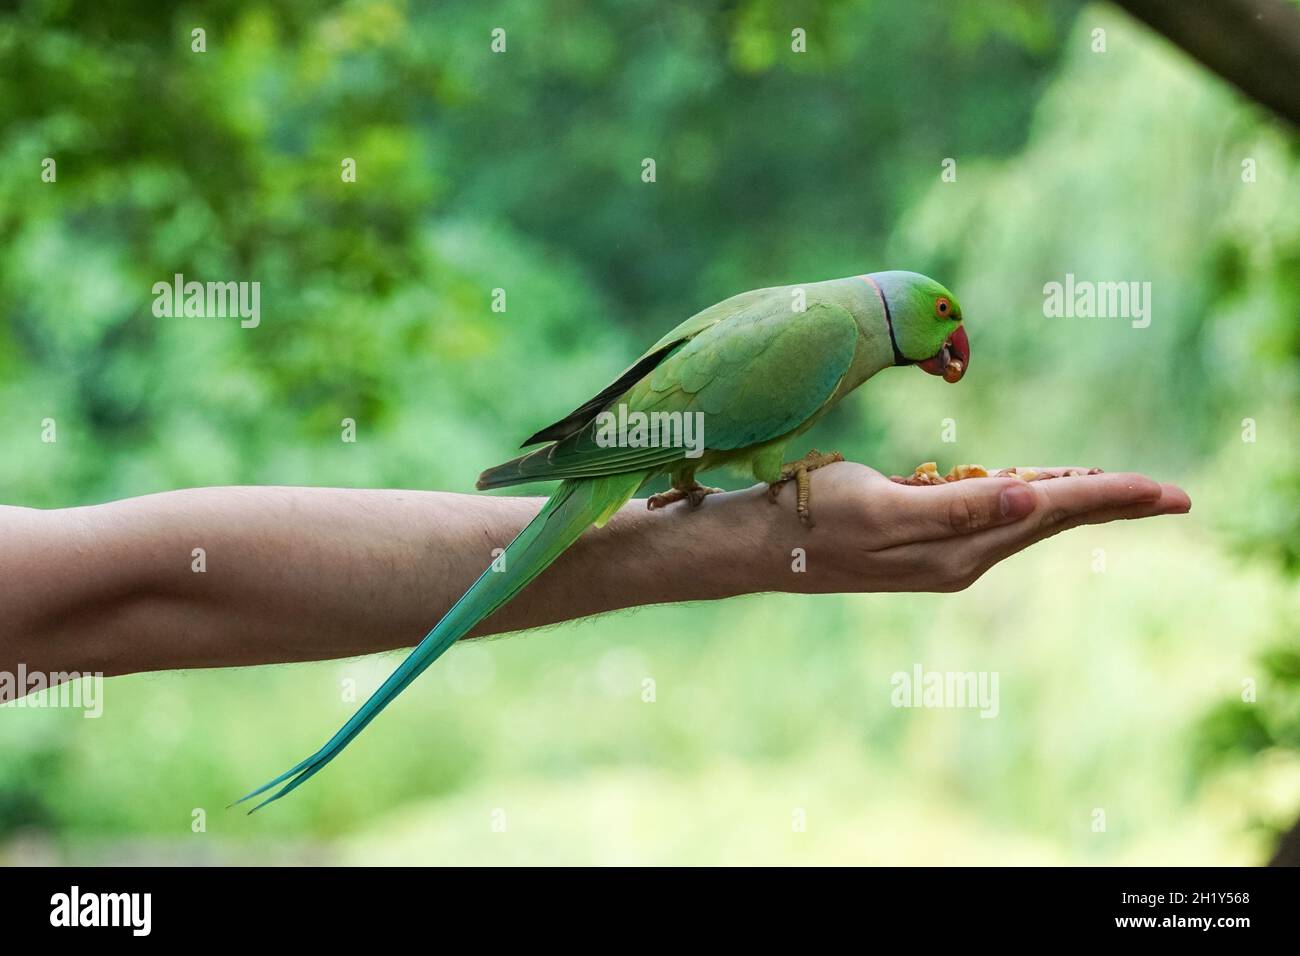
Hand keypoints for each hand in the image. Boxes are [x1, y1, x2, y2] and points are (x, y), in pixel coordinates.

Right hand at [762, 461, 1189, 593]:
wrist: (759, 547)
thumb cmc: (810, 516)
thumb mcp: (881, 506)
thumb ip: (959, 507)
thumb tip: (1035, 500)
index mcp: (957, 551)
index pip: (1050, 513)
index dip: (1111, 496)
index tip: (1168, 490)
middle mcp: (961, 560)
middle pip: (1052, 522)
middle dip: (1112, 504)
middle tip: (1173, 495)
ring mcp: (944, 557)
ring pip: (1027, 522)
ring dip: (1075, 500)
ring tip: (1125, 490)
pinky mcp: (926, 546)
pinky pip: (997, 520)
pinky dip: (1031, 500)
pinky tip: (1042, 489)